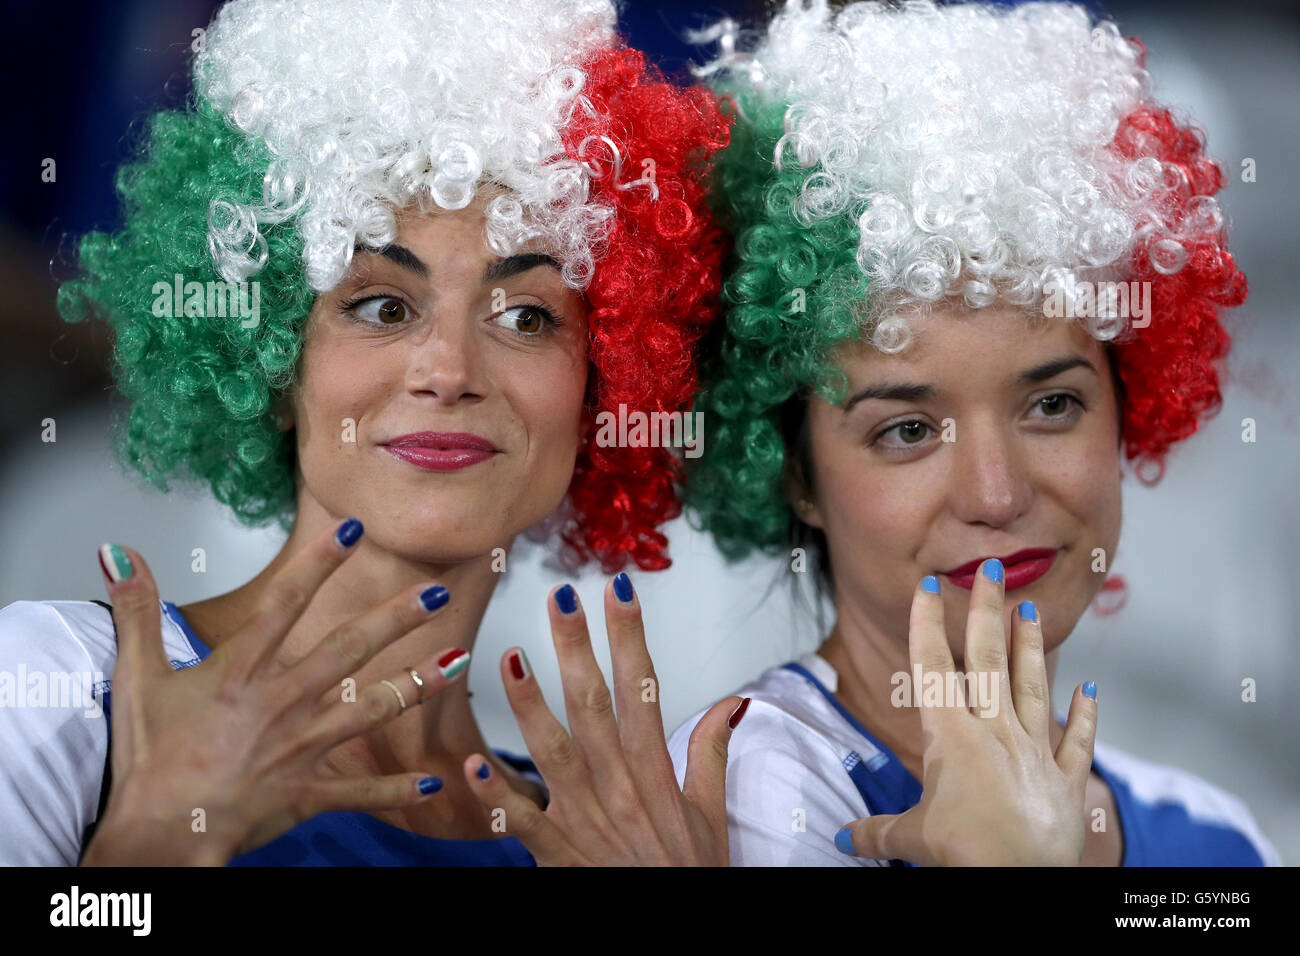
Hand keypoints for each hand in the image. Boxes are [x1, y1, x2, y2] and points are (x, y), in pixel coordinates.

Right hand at [81, 520, 466, 865]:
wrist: (156, 836)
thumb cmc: (147, 760)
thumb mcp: (135, 678)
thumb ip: (135, 611)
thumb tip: (119, 552)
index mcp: (240, 672)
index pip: (285, 603)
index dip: (319, 564)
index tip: (356, 530)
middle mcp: (281, 702)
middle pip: (347, 650)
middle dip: (395, 619)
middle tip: (435, 592)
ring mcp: (300, 748)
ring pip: (371, 710)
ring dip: (417, 686)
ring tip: (457, 663)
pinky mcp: (308, 792)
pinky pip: (361, 790)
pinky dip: (398, 789)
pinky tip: (434, 780)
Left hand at [463, 574, 742, 864]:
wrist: (682, 934)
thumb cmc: (690, 877)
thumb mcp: (712, 815)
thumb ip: (712, 753)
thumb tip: (731, 703)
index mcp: (655, 771)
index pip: (643, 687)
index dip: (630, 636)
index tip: (620, 590)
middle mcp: (620, 786)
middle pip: (595, 705)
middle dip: (577, 648)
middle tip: (560, 598)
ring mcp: (586, 818)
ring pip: (555, 751)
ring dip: (531, 705)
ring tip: (511, 658)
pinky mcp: (559, 853)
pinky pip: (524, 822)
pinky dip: (499, 796)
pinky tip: (474, 766)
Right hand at [837, 560, 1096, 865]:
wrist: (1021, 880)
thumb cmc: (964, 856)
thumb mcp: (910, 839)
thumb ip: (876, 832)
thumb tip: (843, 839)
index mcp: (949, 737)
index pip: (933, 667)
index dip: (929, 623)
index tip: (931, 585)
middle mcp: (993, 732)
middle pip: (988, 659)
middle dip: (988, 610)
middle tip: (994, 568)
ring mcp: (1034, 751)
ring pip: (1033, 686)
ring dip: (1031, 646)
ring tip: (1032, 609)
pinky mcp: (1065, 779)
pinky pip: (1077, 739)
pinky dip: (1085, 714)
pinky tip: (1090, 688)